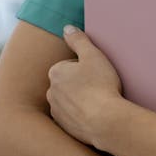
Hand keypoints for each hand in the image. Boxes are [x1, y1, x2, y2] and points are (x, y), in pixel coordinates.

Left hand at [46, 25, 123, 146]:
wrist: (105, 121)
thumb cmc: (100, 85)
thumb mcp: (93, 55)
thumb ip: (79, 40)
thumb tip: (67, 28)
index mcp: (55, 72)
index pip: (70, 65)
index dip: (86, 68)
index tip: (97, 74)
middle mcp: (50, 92)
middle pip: (68, 83)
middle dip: (80, 84)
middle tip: (99, 87)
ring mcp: (56, 111)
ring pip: (69, 100)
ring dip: (80, 100)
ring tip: (98, 102)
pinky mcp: (64, 127)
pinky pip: (72, 117)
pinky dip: (81, 115)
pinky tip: (95, 115)